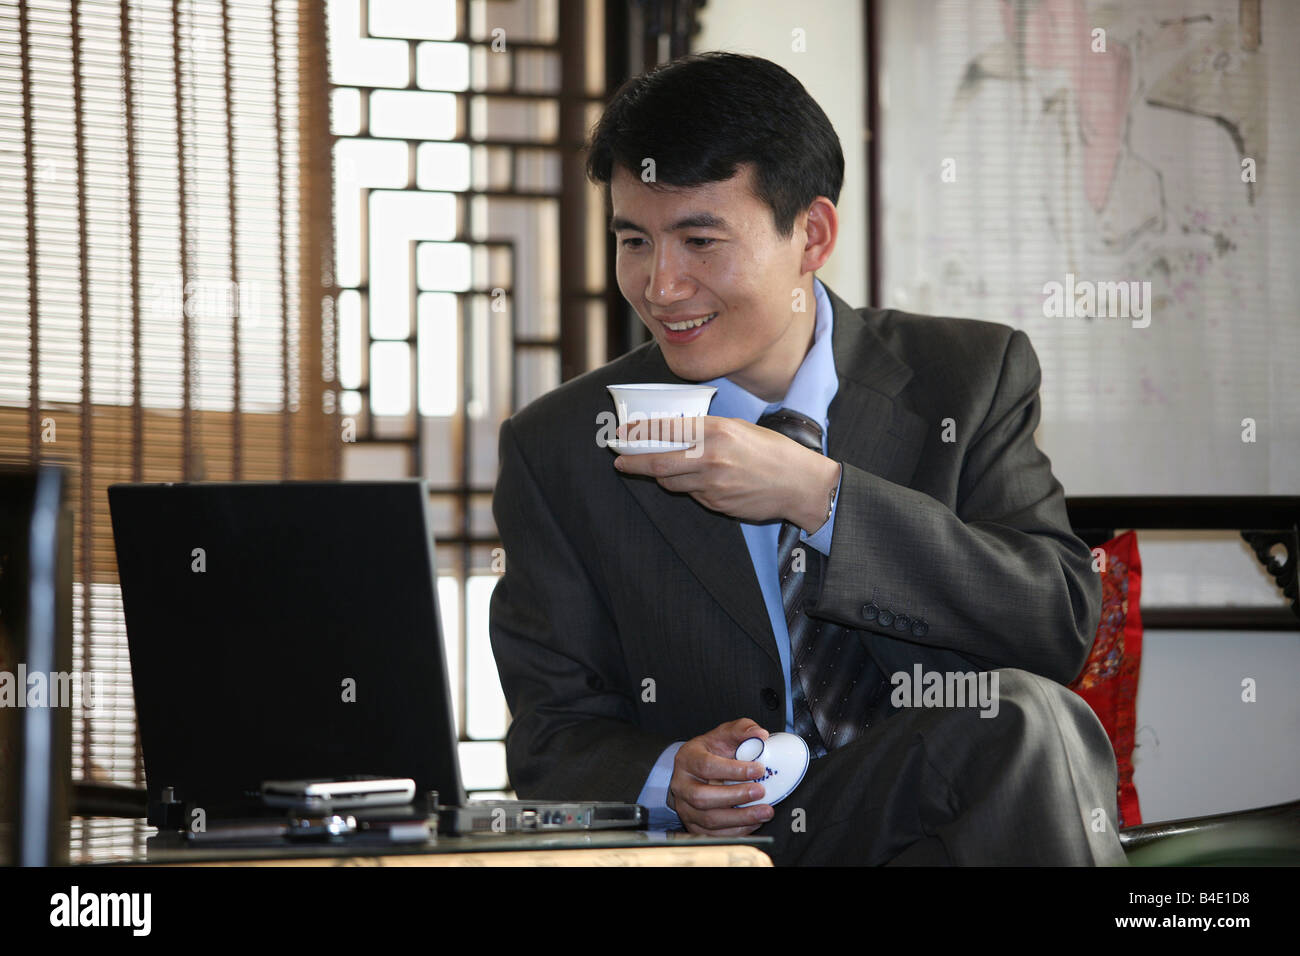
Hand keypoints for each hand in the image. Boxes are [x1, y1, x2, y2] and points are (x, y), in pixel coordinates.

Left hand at [614, 416, 840, 531]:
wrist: (799, 484)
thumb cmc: (772, 451)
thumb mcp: (739, 428)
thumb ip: (706, 430)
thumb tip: (672, 432)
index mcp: (716, 431)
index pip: (665, 430)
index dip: (639, 432)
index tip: (623, 433)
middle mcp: (710, 457)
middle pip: (658, 462)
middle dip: (632, 462)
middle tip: (619, 461)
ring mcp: (712, 484)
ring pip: (671, 482)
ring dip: (660, 476)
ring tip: (656, 469)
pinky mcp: (716, 504)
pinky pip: (692, 495)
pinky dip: (688, 487)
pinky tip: (698, 481)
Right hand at [667, 718, 774, 835]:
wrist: (697, 770)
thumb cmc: (711, 752)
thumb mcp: (724, 735)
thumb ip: (742, 730)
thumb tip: (760, 735)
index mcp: (687, 759)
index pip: (706, 766)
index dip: (733, 770)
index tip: (757, 769)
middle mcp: (682, 785)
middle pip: (702, 797)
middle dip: (735, 796)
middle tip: (760, 791)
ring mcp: (685, 807)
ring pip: (709, 819)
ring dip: (740, 818)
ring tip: (764, 811)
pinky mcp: (694, 825)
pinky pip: (714, 834)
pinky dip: (736, 831)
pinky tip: (754, 822)